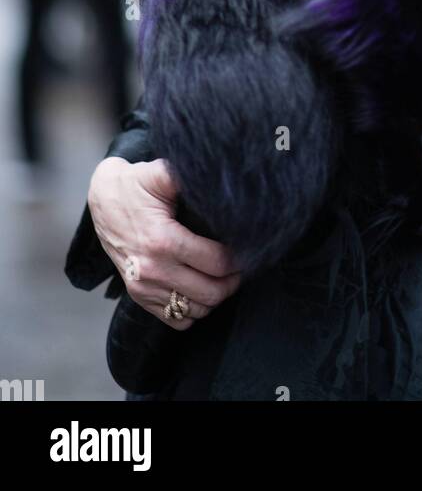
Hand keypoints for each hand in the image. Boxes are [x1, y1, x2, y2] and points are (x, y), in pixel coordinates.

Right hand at [87, 156, 243, 329]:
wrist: (102, 200)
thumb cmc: (135, 185)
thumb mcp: (160, 173)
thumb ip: (186, 175)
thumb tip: (217, 175)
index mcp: (162, 241)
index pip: (216, 263)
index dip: (238, 259)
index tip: (247, 249)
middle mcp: (152, 270)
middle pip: (210, 293)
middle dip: (232, 281)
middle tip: (240, 266)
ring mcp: (143, 287)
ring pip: (194, 311)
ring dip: (214, 297)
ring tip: (223, 277)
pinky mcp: (137, 296)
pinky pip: (174, 319)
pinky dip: (192, 310)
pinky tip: (199, 289)